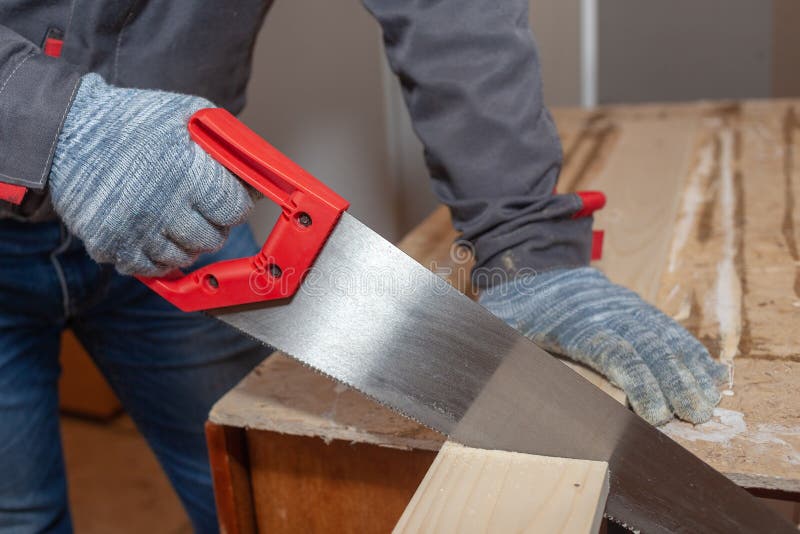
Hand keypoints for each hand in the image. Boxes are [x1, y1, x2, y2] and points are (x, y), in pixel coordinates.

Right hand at [49, 73, 252, 275]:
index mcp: (188, 174)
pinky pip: (150, 269)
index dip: (234, 204)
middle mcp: (164, 207)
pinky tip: (150, 230)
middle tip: (198, 207)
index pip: (235, 211)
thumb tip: (259, 174)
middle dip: (212, 224)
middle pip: (212, 239)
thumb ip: (226, 145)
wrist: (65, 131)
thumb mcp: (187, 114)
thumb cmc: (132, 120)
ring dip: (185, 241)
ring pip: (183, 257)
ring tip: (172, 215)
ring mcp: (135, 230)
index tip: (224, 197)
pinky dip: (155, 255)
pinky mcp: (111, 245)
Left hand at [479, 267, 727, 425]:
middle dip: (676, 382)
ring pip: (665, 336)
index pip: (616, 353)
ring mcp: (626, 308)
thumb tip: (500, 367)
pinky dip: (691, 350)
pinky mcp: (636, 308)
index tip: (655, 413)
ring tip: (710, 398)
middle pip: (649, 347)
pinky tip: (711, 371)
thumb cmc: (517, 307)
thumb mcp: (500, 326)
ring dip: (691, 368)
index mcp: (577, 324)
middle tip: (697, 414)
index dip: (639, 383)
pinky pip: (669, 328)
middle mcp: (609, 314)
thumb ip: (503, 348)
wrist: (535, 266)